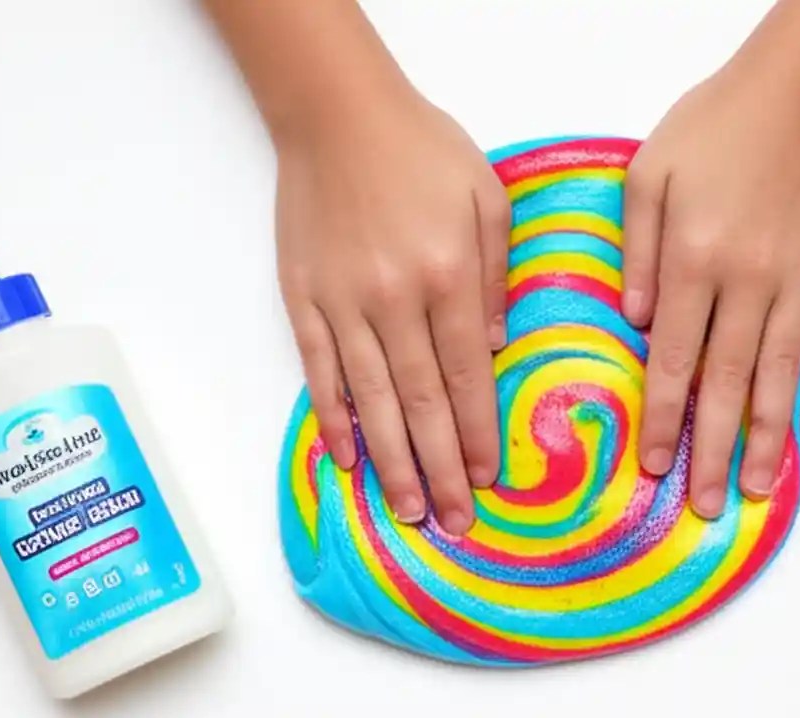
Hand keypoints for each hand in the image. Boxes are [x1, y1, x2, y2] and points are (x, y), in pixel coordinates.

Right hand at [274, 87, 508, 535]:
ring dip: (391, 461)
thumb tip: (492, 352)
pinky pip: (319, 371)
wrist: (338, 113)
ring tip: (408, 511)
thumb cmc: (422, 150)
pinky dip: (333, 419)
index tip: (486, 480)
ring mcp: (342, 302)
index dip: (476, 435)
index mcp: (448, 275)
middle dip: (441, 469)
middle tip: (454, 522)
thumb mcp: (486, 198)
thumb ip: (496, 277)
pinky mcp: (303, 298)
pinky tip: (346, 459)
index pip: (466, 376)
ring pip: (372, 399)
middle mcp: (395, 299)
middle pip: (422, 402)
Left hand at [623, 53, 799, 517]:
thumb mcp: (650, 174)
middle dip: (711, 453)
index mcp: (694, 261)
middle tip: (704, 508)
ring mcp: (799, 282)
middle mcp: (748, 283)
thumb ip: (637, 250)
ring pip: (779, 377)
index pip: (674, 361)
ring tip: (756, 490)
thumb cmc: (718, 124)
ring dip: (765, 439)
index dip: (664, 420)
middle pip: (726, 385)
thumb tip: (633, 320)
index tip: (654, 468)